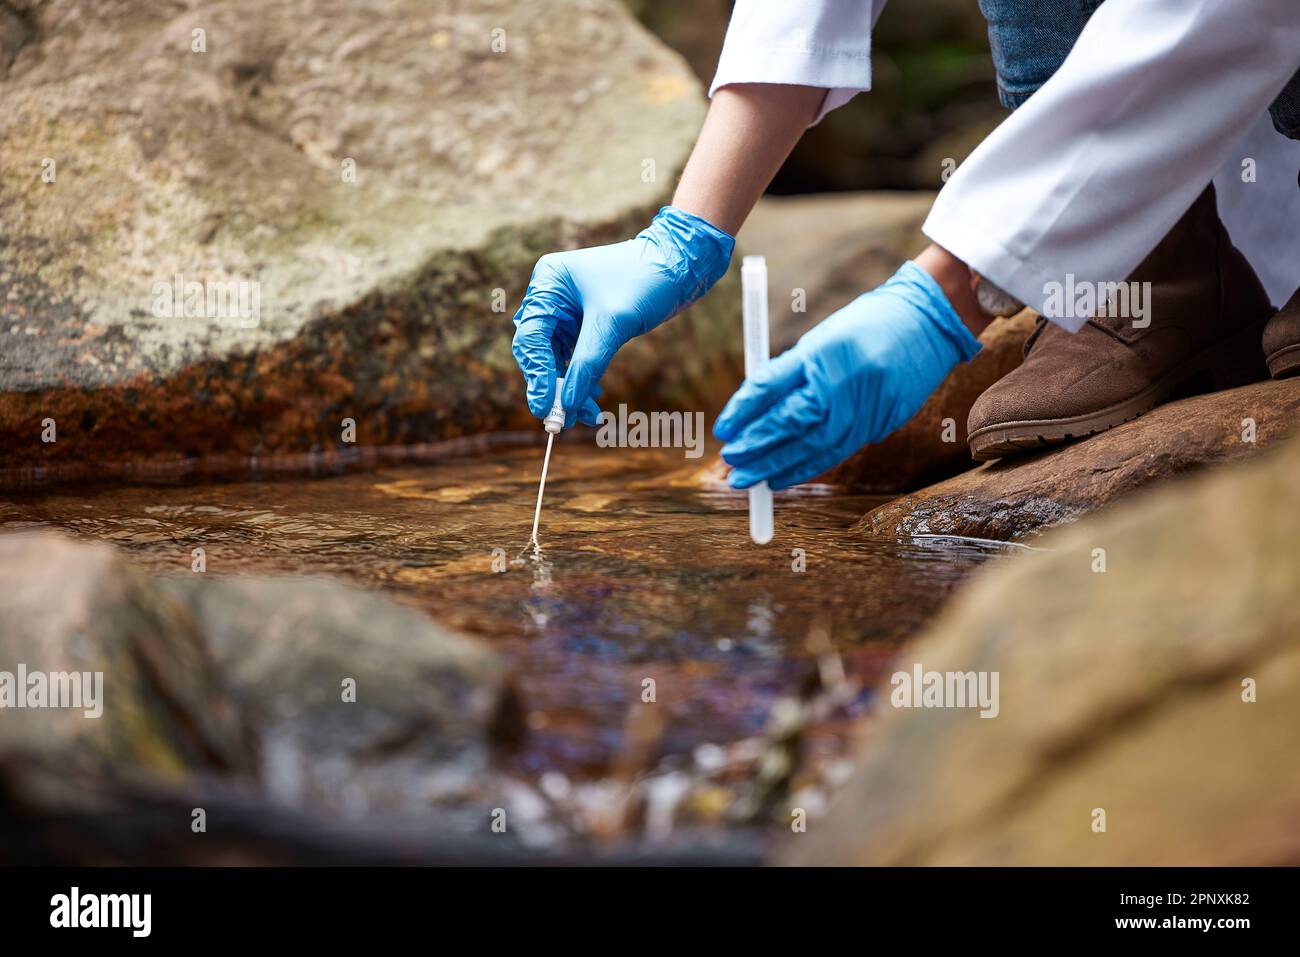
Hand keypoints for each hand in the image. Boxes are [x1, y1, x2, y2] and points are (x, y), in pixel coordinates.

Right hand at [511, 206, 733, 427]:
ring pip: (557, 359)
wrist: (680, 264)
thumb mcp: (614, 324)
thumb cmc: (646, 280)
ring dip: (570, 387)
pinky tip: (594, 396)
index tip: (545, 408)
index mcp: (548, 283)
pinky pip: (575, 356)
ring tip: (588, 415)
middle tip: (565, 421)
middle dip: (554, 386)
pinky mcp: (585, 322)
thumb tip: (568, 404)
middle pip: (540, 351)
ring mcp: (567, 310)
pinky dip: (583, 377)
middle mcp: (551, 295)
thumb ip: (588, 363)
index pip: (532, 338)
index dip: (537, 376)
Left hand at [714, 261, 982, 489]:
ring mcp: (864, 406)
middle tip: (730, 461)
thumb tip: (751, 414)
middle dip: (756, 446)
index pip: (770, 386)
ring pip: (813, 446)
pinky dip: (805, 468)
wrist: (927, 324)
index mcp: (820, 351)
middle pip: (790, 422)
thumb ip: (789, 374)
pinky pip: (835, 452)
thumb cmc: (863, 327)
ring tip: (748, 479)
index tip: (723, 430)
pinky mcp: (879, 423)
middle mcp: (841, 381)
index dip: (742, 411)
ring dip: (776, 467)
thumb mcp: (821, 340)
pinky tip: (781, 478)